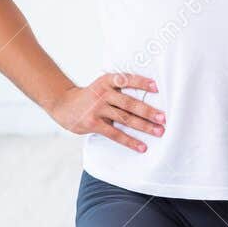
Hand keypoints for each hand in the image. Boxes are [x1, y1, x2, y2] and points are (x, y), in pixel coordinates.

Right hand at [49, 72, 165, 152]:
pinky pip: (115, 134)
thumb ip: (120, 90)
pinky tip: (142, 146)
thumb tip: (148, 99)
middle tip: (164, 118)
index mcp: (107, 81)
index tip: (157, 87)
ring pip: (124, 118)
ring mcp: (97, 109)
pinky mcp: (93, 123)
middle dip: (148, 111)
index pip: (126, 80)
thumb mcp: (102, 86)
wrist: (64, 105)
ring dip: (144, 126)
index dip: (141, 82)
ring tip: (159, 131)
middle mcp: (103, 93)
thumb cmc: (91, 96)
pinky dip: (130, 141)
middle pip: (129, 103)